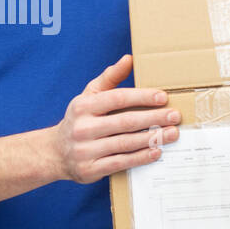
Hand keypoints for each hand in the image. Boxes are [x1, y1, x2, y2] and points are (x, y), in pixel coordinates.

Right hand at [51, 54, 181, 183]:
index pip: (117, 98)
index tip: (163, 97)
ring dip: (152, 138)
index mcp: (83, 106)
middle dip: (153, 118)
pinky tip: (156, 152)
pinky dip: (140, 157)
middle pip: (125, 121)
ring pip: (125, 143)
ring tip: (172, 133)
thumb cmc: (78, 120)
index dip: (141, 97)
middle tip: (174, 116)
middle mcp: (83, 128)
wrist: (55, 153)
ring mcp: (86, 150)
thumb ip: (109, 78)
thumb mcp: (88, 96)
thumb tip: (129, 59)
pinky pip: (121, 162)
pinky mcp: (91, 169)